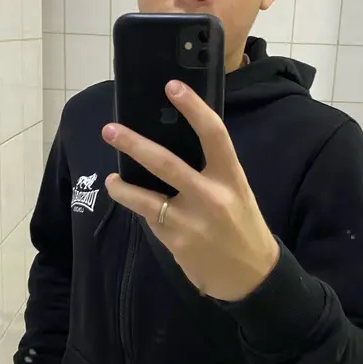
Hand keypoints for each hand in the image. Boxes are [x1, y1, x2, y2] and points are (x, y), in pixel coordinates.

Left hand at [103, 80, 279, 301]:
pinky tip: (142, 209)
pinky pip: (150, 220)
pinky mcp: (176, 243)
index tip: (172, 87)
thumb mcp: (236, 191)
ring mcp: (191, 221)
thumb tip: (173, 145)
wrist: (252, 276)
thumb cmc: (243, 225)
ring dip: (121, 187)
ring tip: (111, 181)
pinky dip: (143, 211)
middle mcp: (212, 196)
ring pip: (144, 198)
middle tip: (110, 130)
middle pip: (166, 163)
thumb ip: (210, 171)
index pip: (213, 134)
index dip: (193, 108)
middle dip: (133, 144)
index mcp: (232, 177)